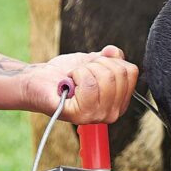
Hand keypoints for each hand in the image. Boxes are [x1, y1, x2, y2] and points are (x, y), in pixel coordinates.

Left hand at [24, 45, 139, 124]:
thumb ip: (111, 57)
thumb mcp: (94, 60)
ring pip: (104, 78)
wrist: (39, 80)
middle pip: (118, 74)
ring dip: (84, 69)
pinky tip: (69, 83)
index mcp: (119, 101)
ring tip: (74, 78)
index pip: (130, 71)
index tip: (94, 66)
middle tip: (81, 72)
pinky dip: (76, 75)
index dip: (110, 60)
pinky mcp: (79, 115)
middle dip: (96, 64)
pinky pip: (88, 85)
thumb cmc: (65, 73)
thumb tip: (114, 53)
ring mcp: (96, 117)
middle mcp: (111, 113)